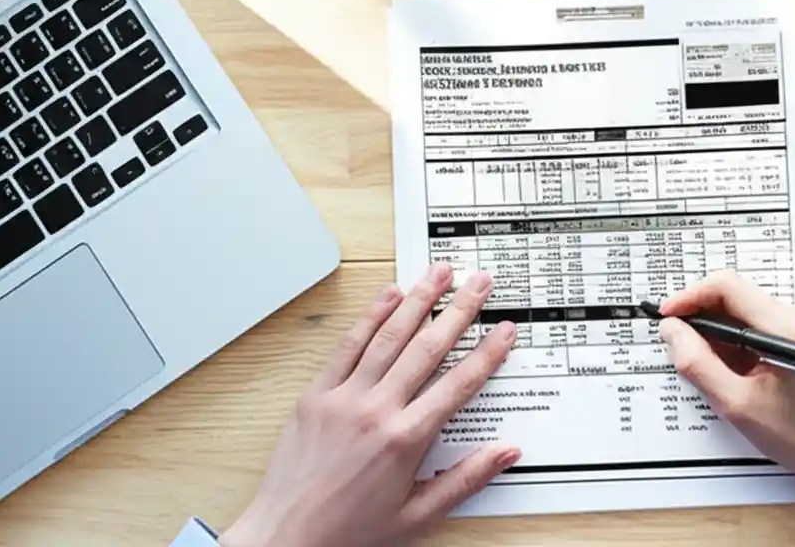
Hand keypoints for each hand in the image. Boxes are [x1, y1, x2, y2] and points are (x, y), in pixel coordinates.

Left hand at [221, 263, 519, 546]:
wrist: (287, 536)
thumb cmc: (350, 531)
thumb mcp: (419, 516)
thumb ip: (466, 479)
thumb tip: (506, 453)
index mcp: (405, 441)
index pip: (458, 384)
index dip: (486, 353)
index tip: (504, 330)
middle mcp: (376, 411)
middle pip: (427, 349)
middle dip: (459, 311)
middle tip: (479, 283)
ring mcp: (343, 398)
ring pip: (389, 337)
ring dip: (418, 300)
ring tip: (439, 273)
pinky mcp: (316, 395)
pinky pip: (347, 346)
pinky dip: (370, 317)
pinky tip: (388, 295)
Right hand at [659, 272, 794, 546]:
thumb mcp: (737, 405)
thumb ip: (698, 363)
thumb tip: (672, 330)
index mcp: (791, 328)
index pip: (728, 287)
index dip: (690, 297)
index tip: (667, 316)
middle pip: (736, 296)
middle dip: (703, 319)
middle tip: (682, 349)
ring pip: (746, 310)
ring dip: (721, 333)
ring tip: (716, 371)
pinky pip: (760, 323)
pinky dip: (739, 341)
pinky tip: (737, 372)